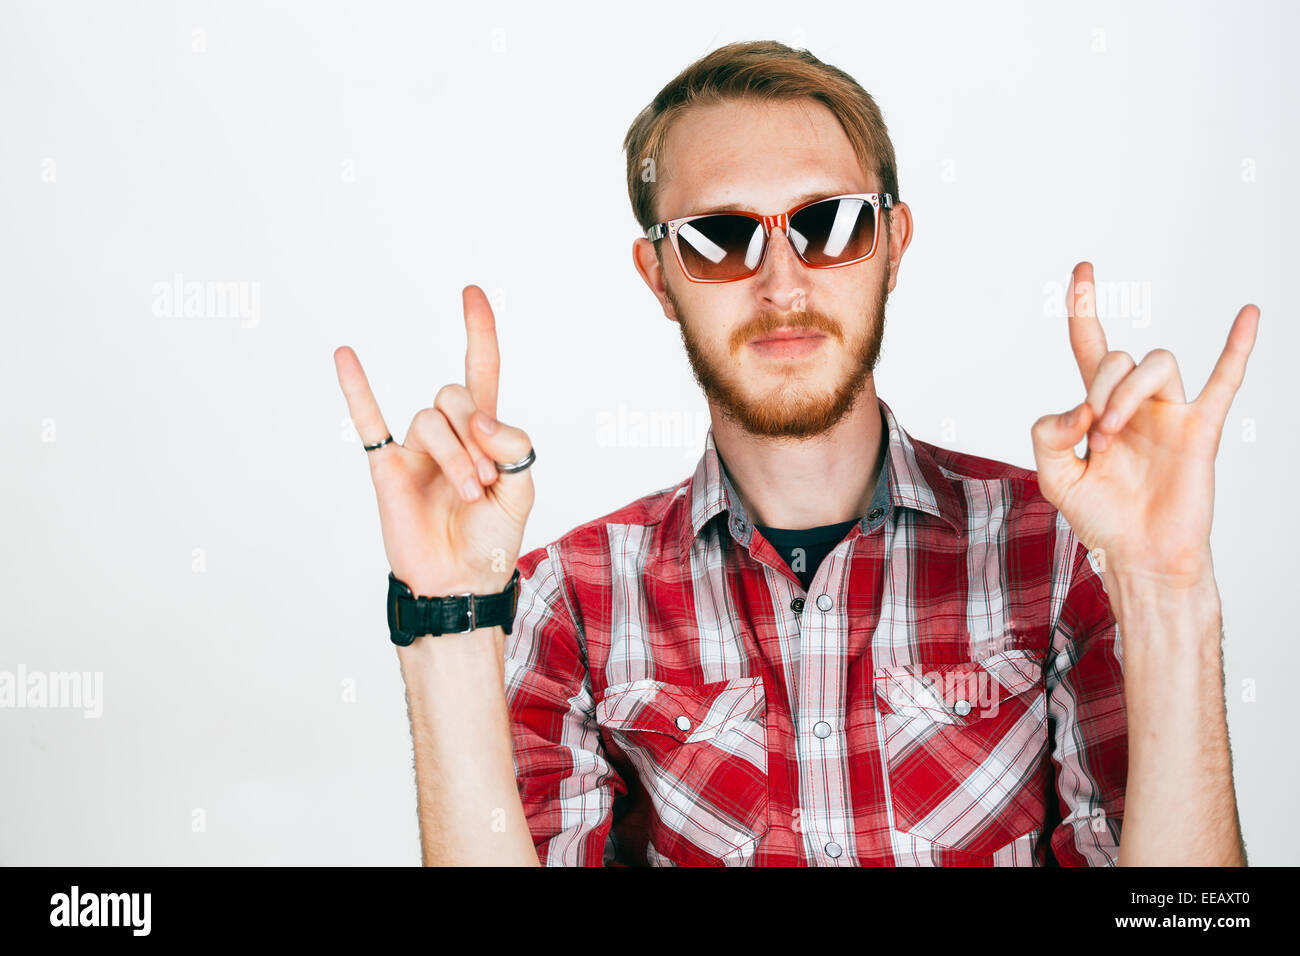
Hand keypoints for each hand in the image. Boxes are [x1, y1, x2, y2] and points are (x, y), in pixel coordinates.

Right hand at [334, 286, 534, 595]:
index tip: (471, 293)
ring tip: (469, 493)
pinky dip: (357, 389)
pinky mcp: (387, 469)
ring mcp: (415, 449)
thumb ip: (514, 447)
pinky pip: (367, 422)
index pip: (482, 370)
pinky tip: (346, 355)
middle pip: (454, 396)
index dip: (478, 332)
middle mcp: (447, 432)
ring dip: (457, 456)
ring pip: (430, 419)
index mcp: (483, 431)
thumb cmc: (493, 538)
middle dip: (478, 437)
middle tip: (487, 481)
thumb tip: (481, 419)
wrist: (462, 582)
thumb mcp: (523, 490)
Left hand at [1030, 262, 1259, 586]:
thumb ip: (1047, 434)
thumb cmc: (1101, 518)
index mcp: (1099, 408)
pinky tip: (1247, 314)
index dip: (1084, 309)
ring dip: (1124, 394)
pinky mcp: (1200, 430)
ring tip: (1110, 437)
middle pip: (1119, 358)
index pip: (1090, 345)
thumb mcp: (1052, 476)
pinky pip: (1225, 381)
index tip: (1082, 270)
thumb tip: (1078, 409)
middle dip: (1097, 391)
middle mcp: (1137, 402)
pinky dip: (1236, 347)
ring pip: (1155, 364)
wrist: (1139, 558)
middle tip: (1092, 440)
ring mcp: (1170, 413)